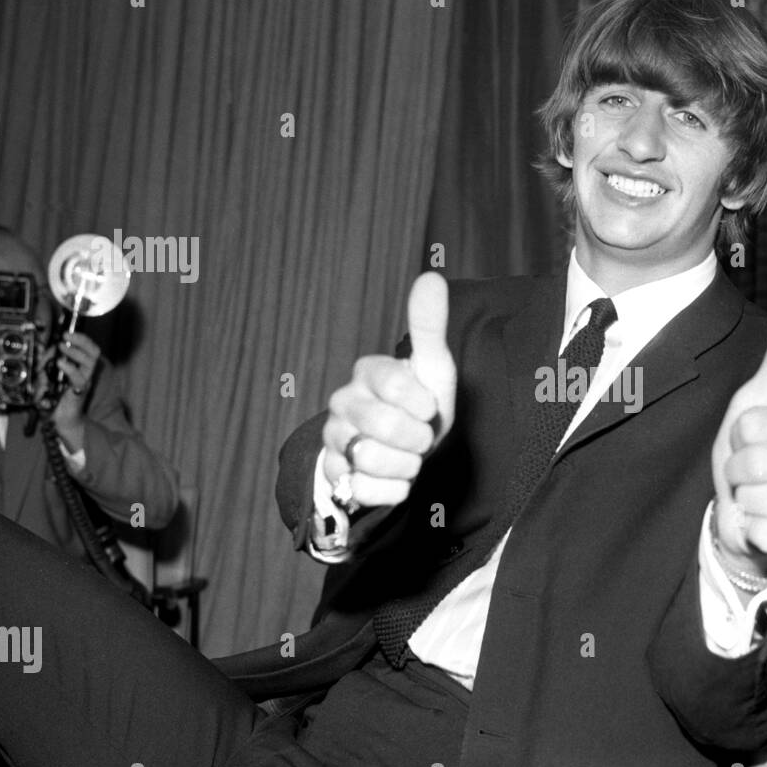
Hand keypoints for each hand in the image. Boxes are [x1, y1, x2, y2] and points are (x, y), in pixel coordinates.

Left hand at [50, 331, 101, 448]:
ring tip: (62, 347)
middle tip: (66, 335)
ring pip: (90, 361)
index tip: (66, 332)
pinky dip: (70, 368)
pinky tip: (60, 363)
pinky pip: (79, 377)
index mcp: (80, 366)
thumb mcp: (46, 377)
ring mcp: (84, 381)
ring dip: (76, 351)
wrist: (61, 419)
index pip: (87, 347)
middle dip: (81, 340)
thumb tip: (40, 352)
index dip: (80, 338)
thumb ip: (45, 365)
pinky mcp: (80, 391)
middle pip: (93, 351)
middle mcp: (85, 372)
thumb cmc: (55, 399)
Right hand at [321, 272, 457, 509]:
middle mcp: (342, 402)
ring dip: (404, 465)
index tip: (428, 407)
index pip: (394, 385)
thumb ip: (429, 326)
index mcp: (367, 372)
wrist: (406, 452)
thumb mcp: (433, 367)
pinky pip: (364, 489)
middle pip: (384, 427)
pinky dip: (390, 490)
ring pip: (371, 459)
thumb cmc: (419, 406)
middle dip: (417, 439)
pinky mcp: (333, 475)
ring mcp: (334, 439)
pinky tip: (393, 477)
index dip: (421, 404)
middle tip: (420, 436)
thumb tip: (431, 276)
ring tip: (406, 456)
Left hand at [710, 314, 766, 574]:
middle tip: (745, 476)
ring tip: (753, 501)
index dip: (736, 435)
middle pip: (760, 460)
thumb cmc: (748, 458)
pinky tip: (762, 530)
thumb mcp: (753, 406)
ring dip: (746, 503)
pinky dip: (760, 534)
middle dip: (737, 471)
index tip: (743, 442)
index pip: (753, 422)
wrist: (739, 518)